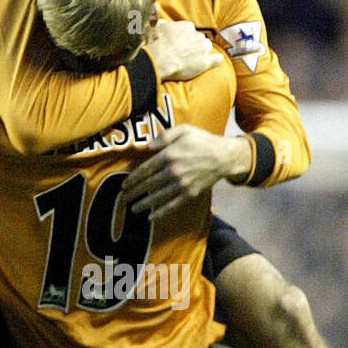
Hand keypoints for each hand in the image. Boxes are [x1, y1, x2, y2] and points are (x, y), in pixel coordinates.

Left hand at [122, 125, 252, 217]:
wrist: (224, 156)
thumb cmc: (202, 141)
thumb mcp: (184, 129)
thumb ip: (165, 136)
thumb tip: (148, 146)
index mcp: (170, 155)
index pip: (145, 169)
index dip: (133, 178)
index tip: (124, 184)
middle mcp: (174, 171)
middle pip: (148, 185)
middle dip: (134, 192)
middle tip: (123, 198)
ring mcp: (182, 184)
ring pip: (158, 197)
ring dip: (143, 204)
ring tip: (133, 209)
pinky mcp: (190, 194)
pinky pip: (173, 205)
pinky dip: (161, 213)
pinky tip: (151, 217)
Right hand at [144, 18, 223, 81]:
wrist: (162, 58)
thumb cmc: (159, 43)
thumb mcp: (159, 27)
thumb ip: (163, 21)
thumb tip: (159, 12)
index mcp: (188, 26)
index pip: (190, 30)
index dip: (185, 37)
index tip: (180, 43)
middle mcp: (198, 35)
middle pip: (200, 38)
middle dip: (194, 44)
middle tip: (185, 52)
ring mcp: (204, 49)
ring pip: (208, 47)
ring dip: (203, 51)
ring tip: (194, 59)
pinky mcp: (206, 62)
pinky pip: (217, 59)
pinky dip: (216, 60)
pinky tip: (213, 61)